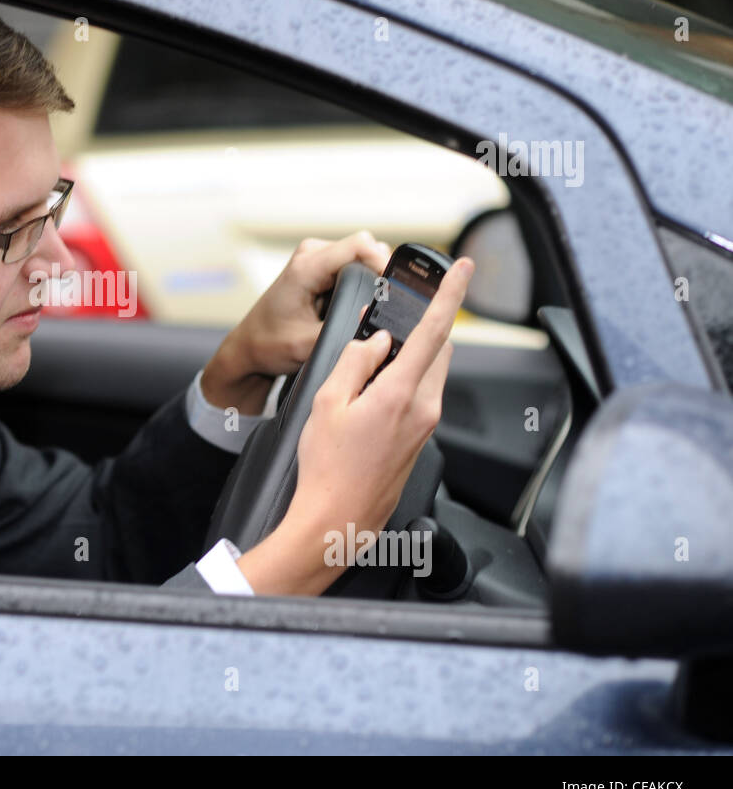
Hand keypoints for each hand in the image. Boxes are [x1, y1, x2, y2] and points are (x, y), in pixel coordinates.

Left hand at [201, 231, 390, 413]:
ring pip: (363, 255)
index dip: (383, 262)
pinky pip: (354, 264)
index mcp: (306, 267)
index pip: (359, 246)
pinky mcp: (321, 267)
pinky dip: (363, 281)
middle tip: (388, 304)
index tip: (395, 288)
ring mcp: (316, 257)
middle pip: (366, 248)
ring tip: (372, 306)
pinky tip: (361, 303)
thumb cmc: (269, 345)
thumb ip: (342, 332)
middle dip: (380, 273)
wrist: (248, 347)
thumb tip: (376, 327)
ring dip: (372, 278)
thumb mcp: (307, 345)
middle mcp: (311, 254)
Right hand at [235, 257, 473, 595]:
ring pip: (428, 371)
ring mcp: (425, 425)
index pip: (435, 330)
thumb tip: (377, 338)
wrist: (337, 520)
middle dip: (417, 328)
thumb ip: (355, 361)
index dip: (450, 293)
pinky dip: (403, 380)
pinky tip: (369, 396)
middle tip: (383, 326)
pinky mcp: (420, 438)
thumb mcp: (327, 402)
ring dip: (408, 356)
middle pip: (436, 348)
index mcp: (401, 392)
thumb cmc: (327, 467)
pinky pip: (420, 394)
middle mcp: (424, 407)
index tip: (462, 268)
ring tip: (366, 369)